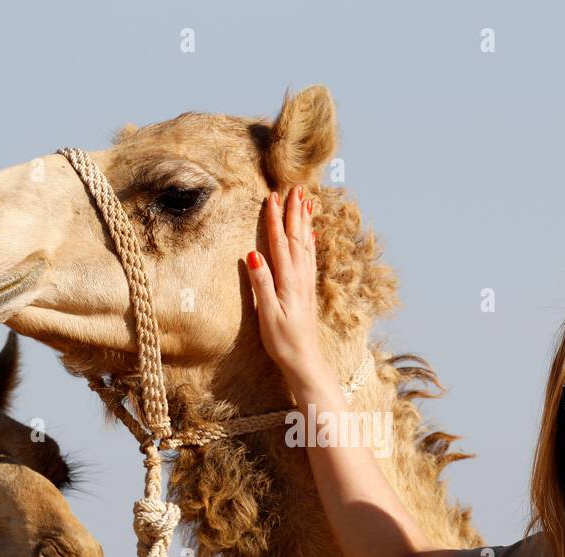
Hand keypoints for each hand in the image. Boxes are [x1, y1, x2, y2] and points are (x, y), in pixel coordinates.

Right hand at [245, 185, 323, 383]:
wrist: (304, 360)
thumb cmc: (282, 341)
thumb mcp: (267, 315)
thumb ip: (262, 283)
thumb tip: (253, 254)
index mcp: (288, 281)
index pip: (279, 243)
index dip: (275, 219)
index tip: (273, 197)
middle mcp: (300, 278)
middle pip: (297, 238)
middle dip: (294, 212)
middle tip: (295, 188)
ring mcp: (306, 283)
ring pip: (305, 245)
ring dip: (304, 222)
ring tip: (306, 201)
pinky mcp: (308, 290)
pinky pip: (310, 257)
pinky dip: (310, 241)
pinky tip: (312, 234)